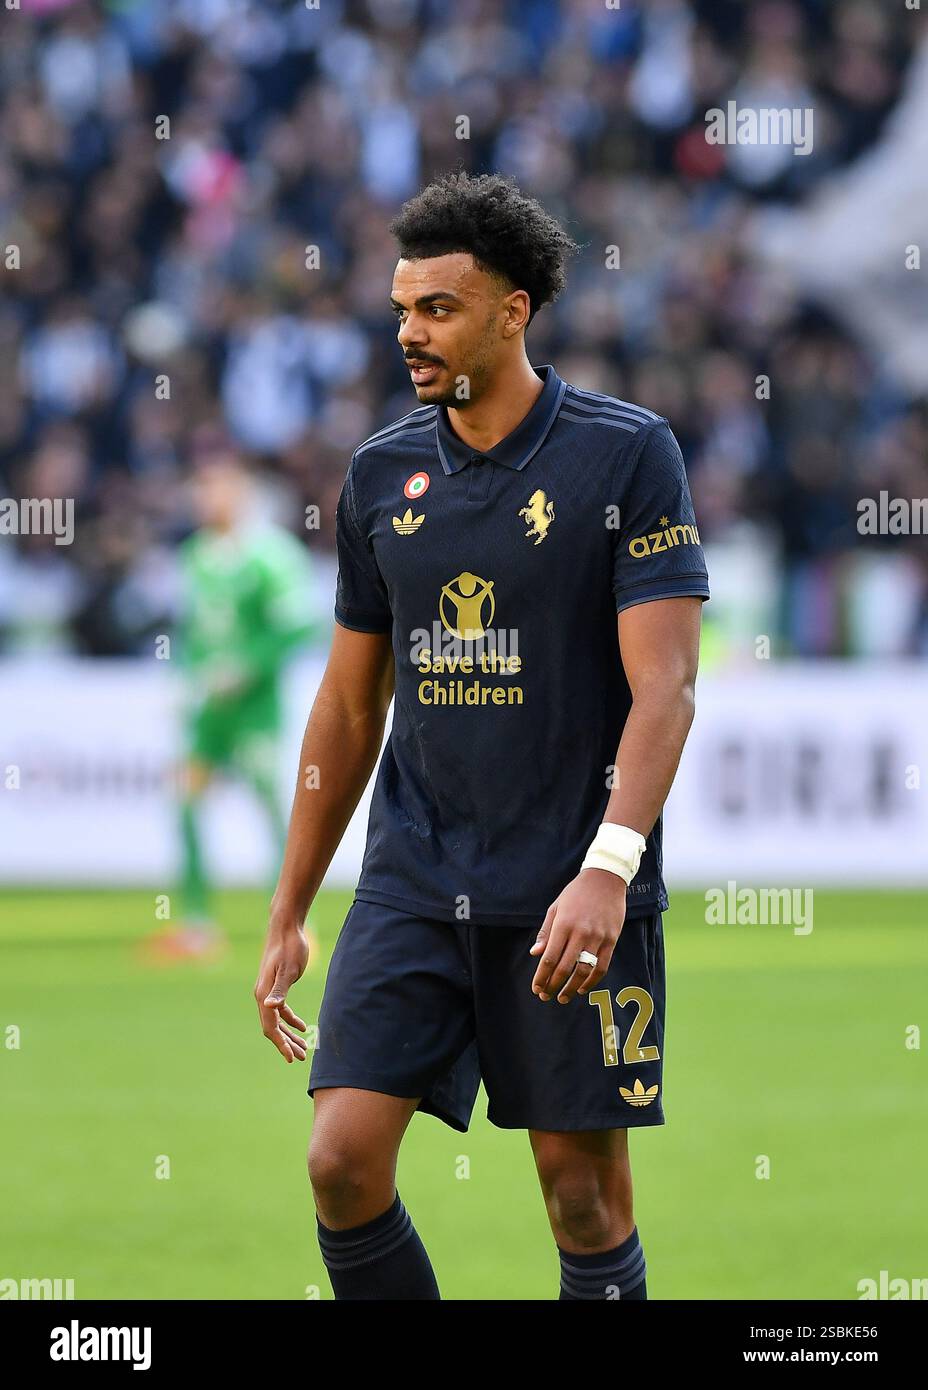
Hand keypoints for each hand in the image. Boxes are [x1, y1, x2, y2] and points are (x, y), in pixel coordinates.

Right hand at [255, 920, 309, 1061]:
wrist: (286, 927)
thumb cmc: (289, 947)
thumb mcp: (289, 969)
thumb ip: (280, 990)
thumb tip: (269, 1006)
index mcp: (263, 994)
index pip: (270, 1027)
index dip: (280, 1044)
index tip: (291, 1058)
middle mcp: (262, 995)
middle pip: (273, 1028)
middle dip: (286, 1044)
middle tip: (301, 1057)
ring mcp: (268, 991)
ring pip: (277, 1021)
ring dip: (289, 1035)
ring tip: (304, 1048)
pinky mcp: (276, 985)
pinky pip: (281, 1010)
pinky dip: (291, 1020)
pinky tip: (302, 1027)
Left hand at [529, 869, 627, 1003]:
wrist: (605, 879)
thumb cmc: (576, 893)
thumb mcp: (556, 908)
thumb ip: (546, 932)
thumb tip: (535, 954)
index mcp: (563, 924)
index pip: (549, 958)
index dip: (541, 977)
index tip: (536, 988)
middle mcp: (580, 933)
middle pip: (564, 968)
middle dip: (553, 985)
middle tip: (546, 997)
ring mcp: (598, 937)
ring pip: (583, 971)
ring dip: (572, 988)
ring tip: (563, 997)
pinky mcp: (611, 940)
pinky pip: (601, 966)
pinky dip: (592, 981)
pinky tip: (583, 988)